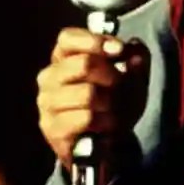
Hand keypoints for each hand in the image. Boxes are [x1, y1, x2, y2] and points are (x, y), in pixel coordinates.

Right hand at [36, 28, 148, 168]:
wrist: (107, 145)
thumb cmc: (114, 104)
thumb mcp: (132, 78)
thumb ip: (136, 60)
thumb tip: (135, 52)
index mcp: (62, 58)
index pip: (68, 39)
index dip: (95, 41)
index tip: (120, 50)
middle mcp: (48, 77)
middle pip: (83, 64)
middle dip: (111, 75)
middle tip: (120, 85)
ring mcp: (47, 103)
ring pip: (87, 93)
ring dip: (110, 102)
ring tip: (112, 108)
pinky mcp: (52, 128)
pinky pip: (86, 118)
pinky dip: (105, 121)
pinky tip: (106, 124)